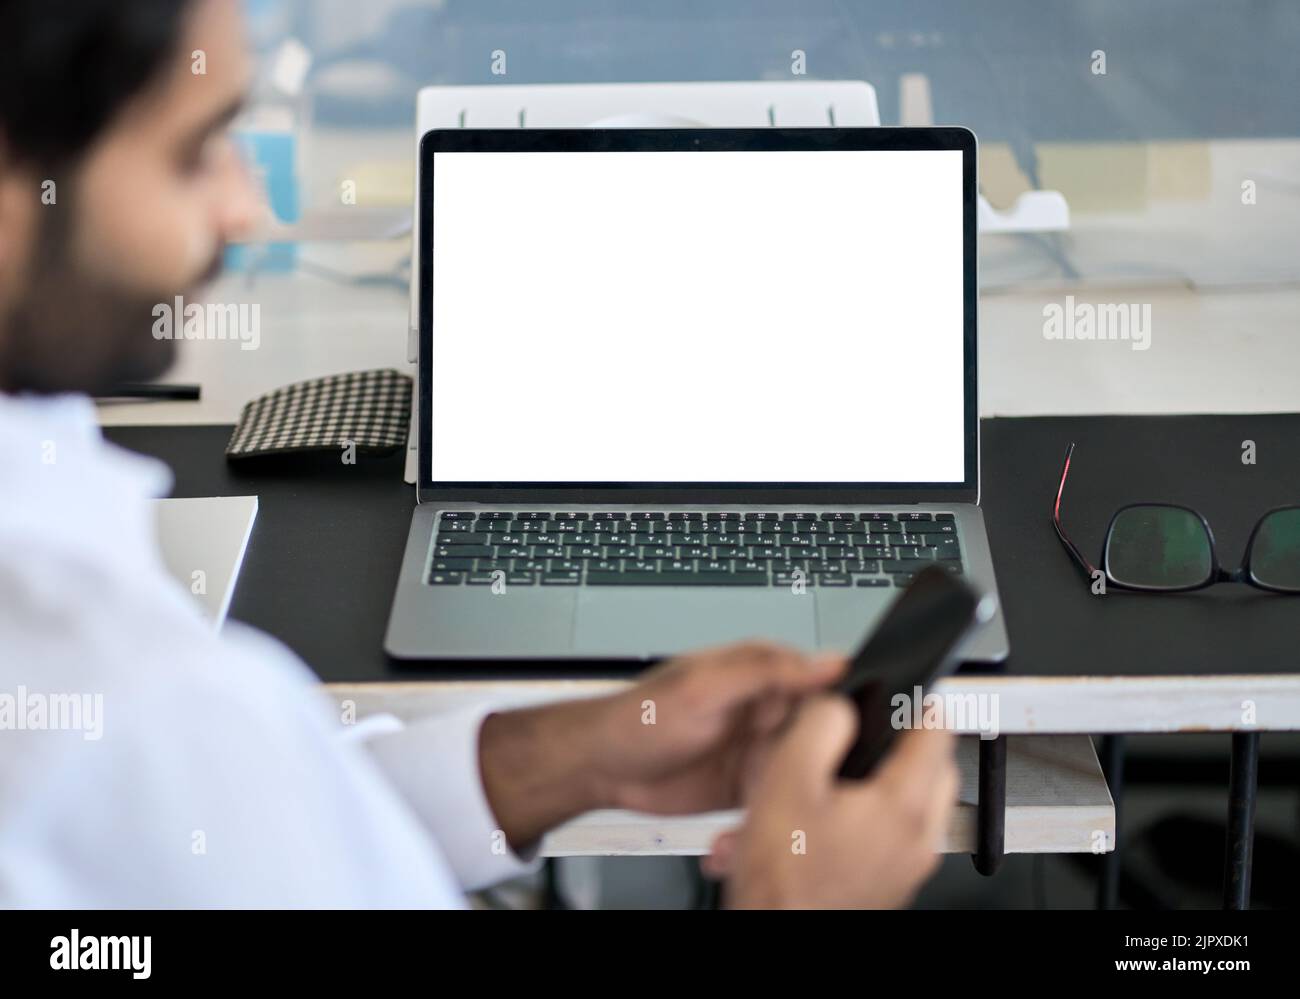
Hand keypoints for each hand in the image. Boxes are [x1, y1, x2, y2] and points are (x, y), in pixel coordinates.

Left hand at [478, 642, 843, 849]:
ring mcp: (760, 752)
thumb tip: (827, 661)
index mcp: (763, 676)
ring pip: (806, 773)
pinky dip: (777, 816)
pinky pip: (781, 802)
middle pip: (822, 735)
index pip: (824, 687)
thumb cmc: (641, 717)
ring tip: (776, 807)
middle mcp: (767, 713)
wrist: (602, 768)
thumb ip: (764, 672)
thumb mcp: (704, 688)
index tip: (852, 739)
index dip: (842, 713)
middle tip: (814, 786)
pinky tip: (761, 824)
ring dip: (800, 794)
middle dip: (824, 762)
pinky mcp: (750, 788)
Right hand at [711, 695, 958, 908]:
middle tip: (880, 729)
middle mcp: (917, 841)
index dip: (921, 701)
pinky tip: (828, 820)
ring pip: (917, 806)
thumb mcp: (788, 779)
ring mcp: (906, 868)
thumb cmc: (782, 877)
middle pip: (937, 770)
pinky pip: (895, 837)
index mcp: (903, 806)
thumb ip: (820, 727)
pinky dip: (874, 818)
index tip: (908, 691)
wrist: (777, 934)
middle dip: (911, 743)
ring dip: (893, 782)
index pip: (939, 732)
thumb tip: (840, 704)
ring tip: (845, 776)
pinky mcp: (889, 886)